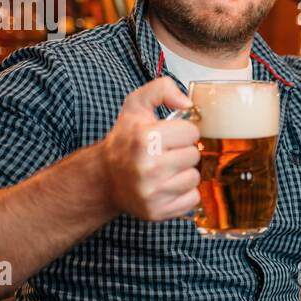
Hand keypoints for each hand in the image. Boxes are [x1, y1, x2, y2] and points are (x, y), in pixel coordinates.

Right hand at [99, 77, 201, 221]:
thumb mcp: (137, 106)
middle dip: (182, 152)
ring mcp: (153, 192)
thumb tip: (188, 103)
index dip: (182, 132)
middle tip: (164, 154)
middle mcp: (148, 167)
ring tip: (165, 171)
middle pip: (194, 155)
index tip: (168, 136)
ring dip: (183, 173)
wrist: (105, 178)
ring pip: (195, 178)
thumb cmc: (125, 141)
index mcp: (145, 138)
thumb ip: (162, 89)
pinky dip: (183, 194)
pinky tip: (166, 187)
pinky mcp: (157, 211)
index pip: (192, 132)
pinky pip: (192, 199)